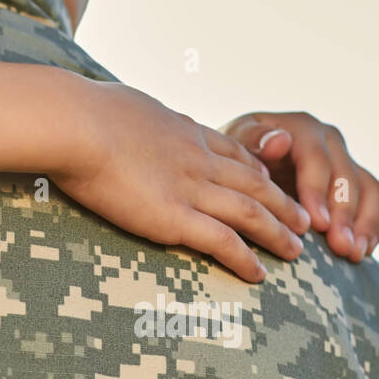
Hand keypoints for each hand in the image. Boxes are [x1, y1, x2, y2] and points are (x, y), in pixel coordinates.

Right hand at [54, 83, 311, 282]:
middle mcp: (196, 159)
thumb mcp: (122, 103)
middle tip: (302, 220)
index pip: (230, 150)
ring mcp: (189, 188)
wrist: (76, 124)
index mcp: (182, 130)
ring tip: (297, 252)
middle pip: (253, 183)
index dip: (255, 168)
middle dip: (281, 203)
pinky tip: (259, 274)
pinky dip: (245, 258)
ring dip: (278, 233)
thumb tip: (124, 116)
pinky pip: (222, 242)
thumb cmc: (82, 111)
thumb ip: (135, 117)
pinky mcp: (173, 217)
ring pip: (250, 213)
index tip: (269, 180)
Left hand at [223, 111, 378, 262]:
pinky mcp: (355, 182)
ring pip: (369, 189)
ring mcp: (345, 160)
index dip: (318, 191)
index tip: (316, 224)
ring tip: (353, 254)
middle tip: (340, 247)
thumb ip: (251, 141)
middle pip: (346, 176)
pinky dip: (374, 226)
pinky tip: (363, 251)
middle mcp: (329, 140)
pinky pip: (376, 202)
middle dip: (345, 214)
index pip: (316, 158)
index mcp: (300, 128)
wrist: (241, 168)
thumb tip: (280, 140)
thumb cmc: (233, 159)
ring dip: (364, 223)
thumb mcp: (233, 146)